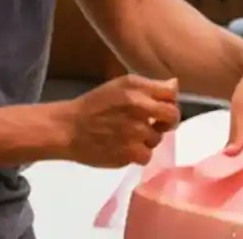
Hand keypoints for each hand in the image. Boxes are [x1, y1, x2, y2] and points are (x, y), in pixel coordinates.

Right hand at [58, 74, 180, 167]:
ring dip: (148, 139)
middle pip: (172, 116)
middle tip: (155, 124)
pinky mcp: (127, 154)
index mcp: (137, 91)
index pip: (171, 94)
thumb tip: (175, 85)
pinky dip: (138, 154)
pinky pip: (146, 156)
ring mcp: (134, 134)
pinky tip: (127, 148)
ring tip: (130, 136)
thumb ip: (150, 85)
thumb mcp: (121, 85)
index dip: (169, 101)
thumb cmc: (95, 105)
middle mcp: (139, 111)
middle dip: (167, 121)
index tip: (160, 107)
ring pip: (158, 138)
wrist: (67, 128)